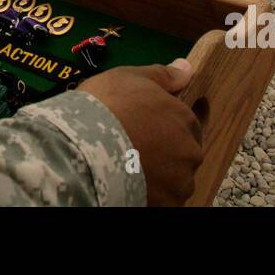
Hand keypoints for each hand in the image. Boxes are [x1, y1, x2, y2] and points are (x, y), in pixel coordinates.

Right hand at [78, 61, 203, 206]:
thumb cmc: (107, 105)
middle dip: (167, 152)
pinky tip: (130, 185)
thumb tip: (187, 69)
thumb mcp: (130, 77)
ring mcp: (178, 182)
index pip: (190, 125)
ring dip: (160, 176)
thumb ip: (162, 75)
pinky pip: (162, 199)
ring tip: (131, 170)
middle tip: (138, 149)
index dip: (169, 126)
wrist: (84, 146)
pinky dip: (151, 195)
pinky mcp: (164, 205)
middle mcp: (189, 152)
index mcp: (185, 119)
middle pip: (184, 154)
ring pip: (175, 181)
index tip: (151, 129)